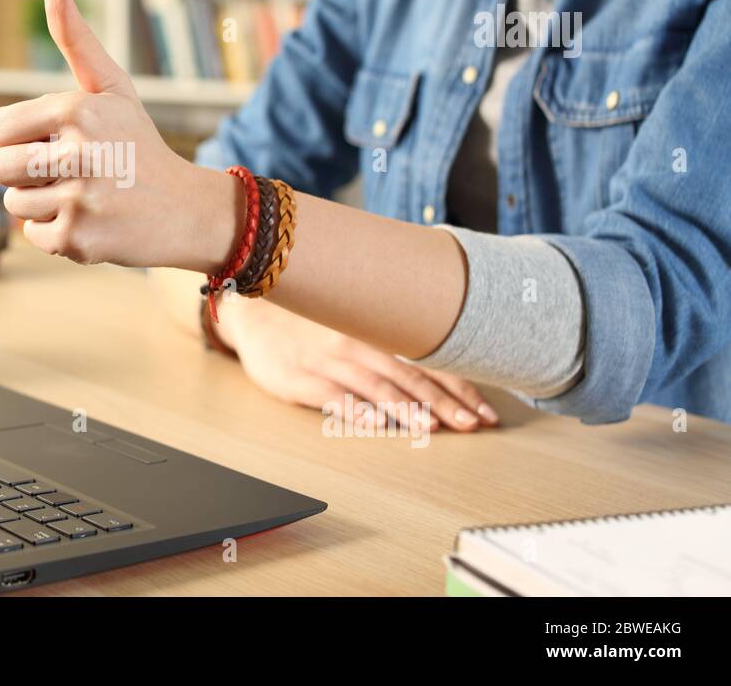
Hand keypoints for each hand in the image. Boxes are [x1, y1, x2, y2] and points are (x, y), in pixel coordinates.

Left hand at [0, 0, 239, 270]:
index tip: (49, 143)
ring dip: (41, 204)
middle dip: (24, 173)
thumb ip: (75, 37)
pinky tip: (92, 219)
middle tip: (69, 173)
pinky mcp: (79, 238)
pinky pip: (32, 235)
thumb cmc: (138, 143)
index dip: (15, 139)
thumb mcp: (111, 87)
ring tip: (84, 195)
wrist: (187, 209)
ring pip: (13, 204)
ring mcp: (80, 198)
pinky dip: (55, 233)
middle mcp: (79, 152)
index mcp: (78, 109)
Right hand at [217, 296, 499, 431]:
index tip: (486, 412)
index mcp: (377, 333)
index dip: (460, 387)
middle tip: (473, 426)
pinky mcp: (300, 379)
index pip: (428, 362)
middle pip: (410, 377)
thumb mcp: (354, 320)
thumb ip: (391, 339)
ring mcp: (329, 362)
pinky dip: (353, 410)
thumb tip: (443, 366)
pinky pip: (332, 396)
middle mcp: (358, 344)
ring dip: (407, 409)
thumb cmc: (310, 322)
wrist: (253, 312)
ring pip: (375, 387)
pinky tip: (372, 423)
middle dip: (445, 404)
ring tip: (432, 427)